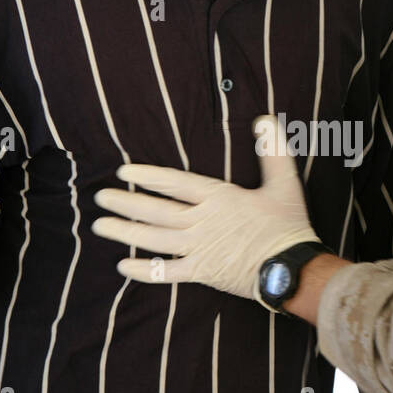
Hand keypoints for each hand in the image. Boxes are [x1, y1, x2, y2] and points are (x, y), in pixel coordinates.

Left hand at [92, 115, 318, 300]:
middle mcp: (202, 222)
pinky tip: (123, 266)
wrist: (291, 268)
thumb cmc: (287, 226)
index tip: (125, 172)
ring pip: (154, 238)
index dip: (148, 176)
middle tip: (100, 198)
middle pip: (156, 210)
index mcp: (219, 198)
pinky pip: (166, 273)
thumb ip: (273, 152)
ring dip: (126, 231)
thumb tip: (265, 120)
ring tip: (101, 225)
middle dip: (126, 203)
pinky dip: (144, 270)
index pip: (175, 183)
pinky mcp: (202, 272)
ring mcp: (199, 248)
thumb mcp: (284, 185)